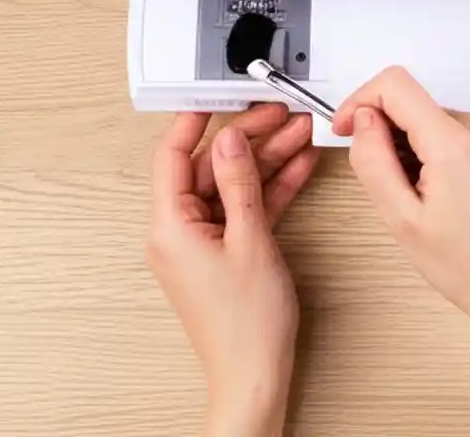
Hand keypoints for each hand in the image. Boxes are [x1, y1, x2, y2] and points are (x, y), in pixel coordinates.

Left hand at [147, 104, 320, 436]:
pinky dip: (270, 188)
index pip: (171, 157)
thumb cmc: (246, 324)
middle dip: (248, 139)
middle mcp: (180, 230)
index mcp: (170, 226)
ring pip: (233, 185)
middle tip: (280, 115)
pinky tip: (297, 167)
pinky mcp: (227, 251)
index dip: (194, 122)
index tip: (218, 96)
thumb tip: (230, 140)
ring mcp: (204, 241)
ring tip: (300, 133)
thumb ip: (240, 183)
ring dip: (267, 160)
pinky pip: (246, 207)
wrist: (255, 372)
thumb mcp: (250, 239)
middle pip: (209, 167)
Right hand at [332, 68, 469, 324]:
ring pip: (430, 118)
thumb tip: (362, 119)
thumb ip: (373, 160)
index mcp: (455, 144)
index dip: (361, 101)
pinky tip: (437, 192)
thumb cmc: (464, 265)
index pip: (396, 84)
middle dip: (386, 134)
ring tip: (417, 196)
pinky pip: (452, 131)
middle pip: (413, 102)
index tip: (346, 131)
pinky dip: (432, 151)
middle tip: (388, 186)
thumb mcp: (401, 219)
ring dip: (409, 146)